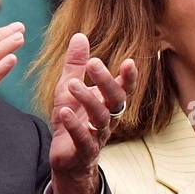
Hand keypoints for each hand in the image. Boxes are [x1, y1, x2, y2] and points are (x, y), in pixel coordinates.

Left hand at [48, 33, 134, 193]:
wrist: (66, 157)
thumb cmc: (72, 119)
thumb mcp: (68, 89)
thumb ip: (75, 65)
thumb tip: (80, 36)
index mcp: (107, 103)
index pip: (123, 88)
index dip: (128, 77)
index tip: (129, 61)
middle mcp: (108, 118)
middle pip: (115, 100)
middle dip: (106, 81)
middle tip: (93, 63)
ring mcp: (98, 136)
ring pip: (101, 118)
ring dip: (88, 99)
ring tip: (72, 85)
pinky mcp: (84, 151)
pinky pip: (83, 138)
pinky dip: (75, 125)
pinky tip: (65, 111)